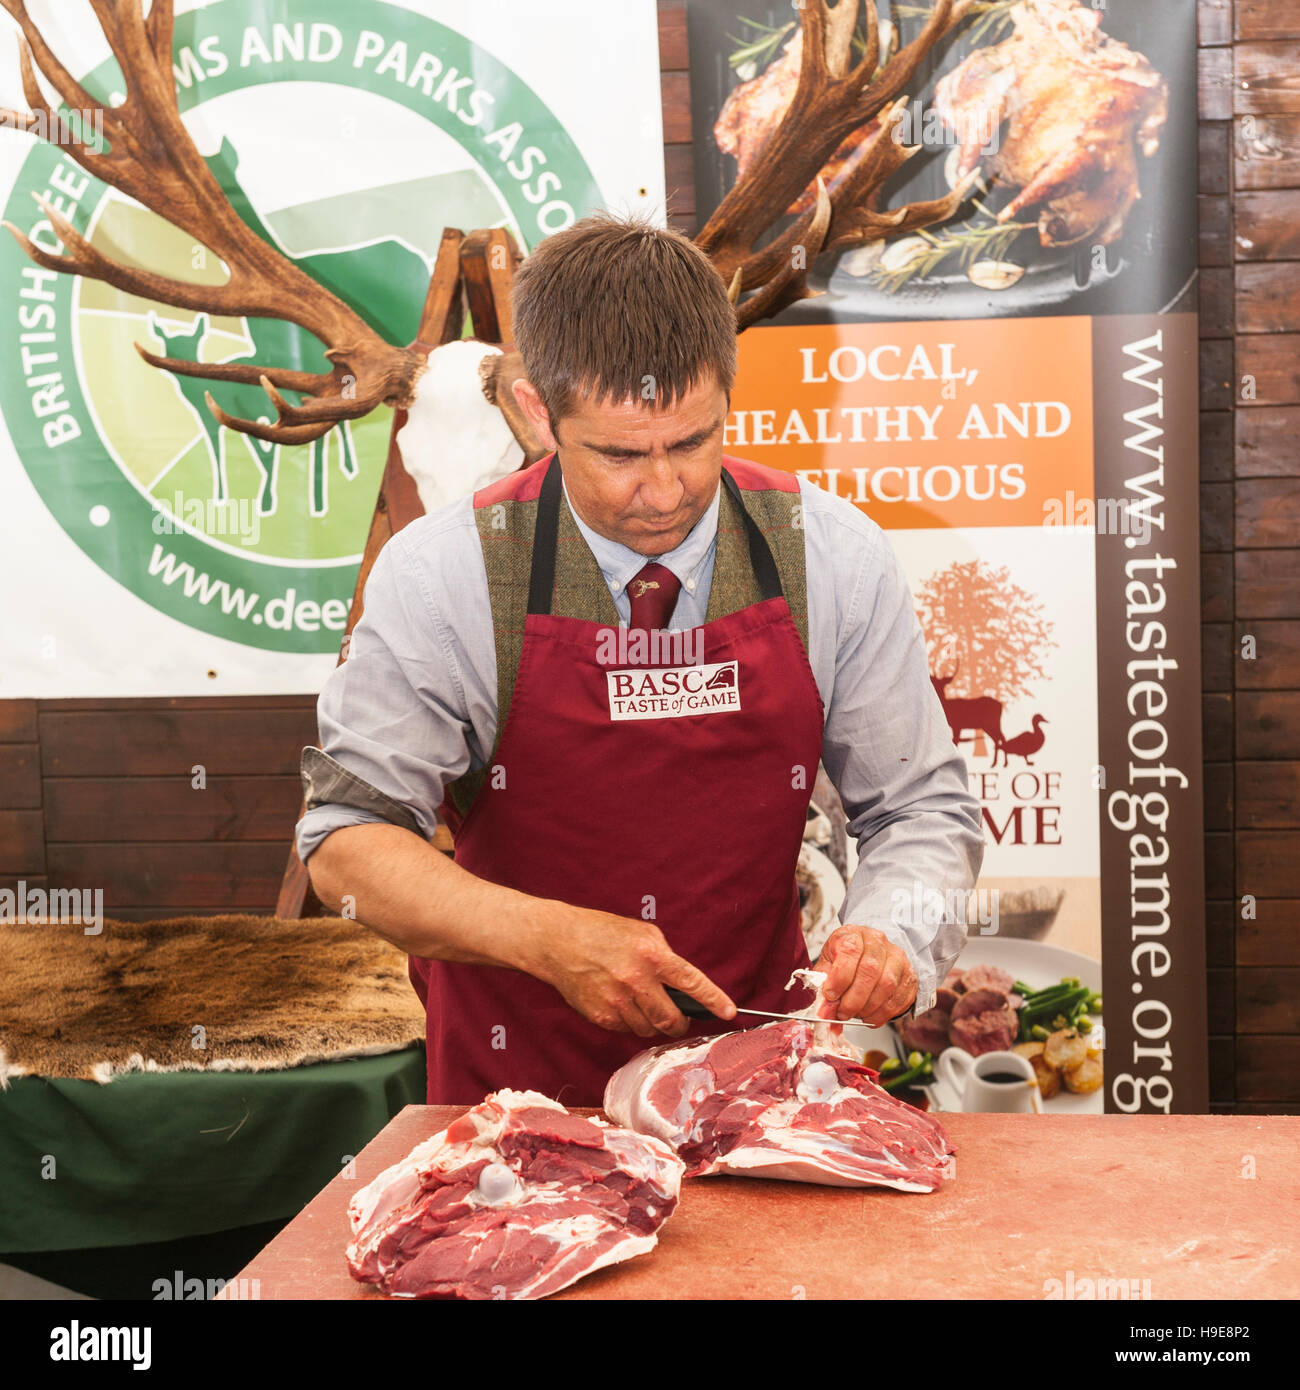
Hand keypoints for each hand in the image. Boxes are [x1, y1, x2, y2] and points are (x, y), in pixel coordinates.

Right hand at [531, 907, 735, 1038]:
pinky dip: (631, 1022)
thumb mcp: (642, 933)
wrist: (559, 942)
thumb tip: (683, 985)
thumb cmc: (602, 932)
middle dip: (680, 1023)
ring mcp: (617, 1002)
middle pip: (671, 1020)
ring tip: (642, 1003)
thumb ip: (665, 957)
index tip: (729, 1012)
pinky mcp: (601, 1016)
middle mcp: (636, 980)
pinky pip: (627, 1030)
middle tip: (679, 1017)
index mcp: (651, 955)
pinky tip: (622, 1004)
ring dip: (653, 1022)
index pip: (691, 982)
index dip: (713, 1000)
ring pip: (649, 1029)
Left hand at [817, 925, 916, 1026]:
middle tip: (841, 1013)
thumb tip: (824, 1011)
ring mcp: (897, 958)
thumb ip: (823, 986)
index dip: (839, 978)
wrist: (869, 954)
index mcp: (854, 934)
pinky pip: (899, 999)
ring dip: (868, 1008)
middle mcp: (877, 942)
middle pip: (870, 970)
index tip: (830, 996)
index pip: (849, 951)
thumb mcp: (828, 964)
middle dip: (853, 999)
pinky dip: (882, 1014)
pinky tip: (870, 1016)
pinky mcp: (909, 976)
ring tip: (855, 1014)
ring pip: (887, 985)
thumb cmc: (846, 959)